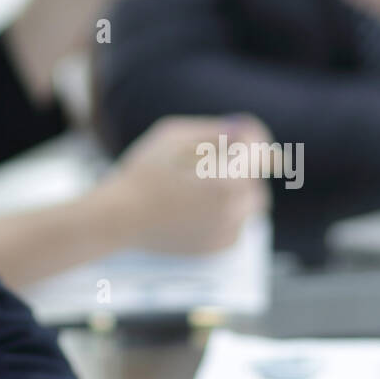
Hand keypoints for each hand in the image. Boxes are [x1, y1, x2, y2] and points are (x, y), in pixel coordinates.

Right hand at [93, 114, 270, 254]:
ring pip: (248, 205)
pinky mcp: (217, 248)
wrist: (119, 218)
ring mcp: (227, 233)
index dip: (249, 138)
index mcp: (228, 180)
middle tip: (211, 162)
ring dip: (234, 192)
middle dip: (240, 168)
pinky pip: (236, 225)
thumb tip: (242, 131)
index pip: (260, 151)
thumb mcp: (172, 136)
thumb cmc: (142, 172)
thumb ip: (212, 130)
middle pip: (256, 180)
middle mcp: (235, 210)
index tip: (235, 135)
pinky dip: (224, 214)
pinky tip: (195, 207)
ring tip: (200, 185)